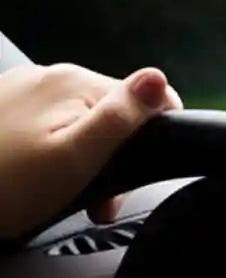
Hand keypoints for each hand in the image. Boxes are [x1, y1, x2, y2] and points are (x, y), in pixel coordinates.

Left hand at [0, 64, 182, 239]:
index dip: (151, 141)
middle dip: (115, 156)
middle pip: (113, 112)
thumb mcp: (75, 159)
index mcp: (73, 83)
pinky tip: (41, 179)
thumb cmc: (6, 188)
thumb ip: (121, 118)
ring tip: (65, 193)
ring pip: (83, 121)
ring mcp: (24, 91)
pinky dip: (58, 153)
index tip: (132, 180)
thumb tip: (159, 79)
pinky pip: (53, 126)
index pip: (146, 100)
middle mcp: (49, 77)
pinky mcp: (6, 109)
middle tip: (96, 201)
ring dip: (87, 159)